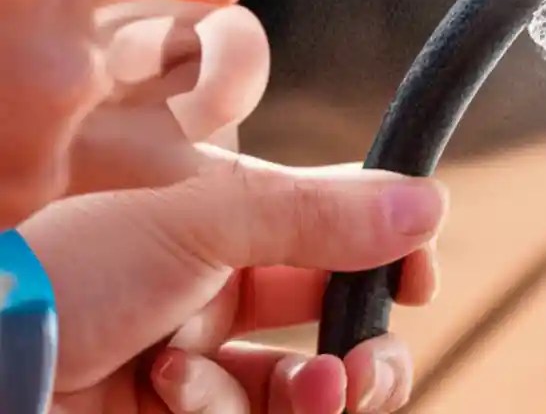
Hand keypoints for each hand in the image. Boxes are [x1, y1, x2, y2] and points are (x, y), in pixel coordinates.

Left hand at [20, 146, 445, 412]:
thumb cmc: (66, 272)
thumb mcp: (197, 220)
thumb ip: (318, 212)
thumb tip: (430, 203)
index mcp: (225, 230)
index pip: (338, 236)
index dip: (388, 255)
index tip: (421, 278)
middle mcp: (221, 299)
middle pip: (338, 328)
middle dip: (370, 352)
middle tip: (365, 366)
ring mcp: (203, 369)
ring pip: (307, 392)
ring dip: (317, 392)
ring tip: (307, 390)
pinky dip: (229, 410)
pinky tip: (180, 390)